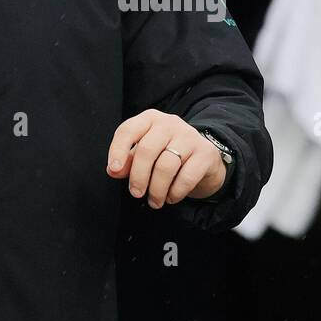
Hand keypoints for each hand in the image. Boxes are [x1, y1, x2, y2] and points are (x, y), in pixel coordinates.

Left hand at [106, 110, 226, 208]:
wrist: (204, 160)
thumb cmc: (168, 155)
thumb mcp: (146, 155)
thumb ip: (128, 160)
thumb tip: (114, 170)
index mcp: (150, 119)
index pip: (128, 130)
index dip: (118, 150)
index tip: (114, 170)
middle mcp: (170, 123)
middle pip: (147, 149)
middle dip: (138, 176)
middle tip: (136, 193)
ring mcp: (190, 136)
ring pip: (166, 166)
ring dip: (157, 189)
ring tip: (155, 201)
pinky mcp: (205, 153)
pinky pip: (186, 177)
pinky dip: (175, 192)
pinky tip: (172, 197)